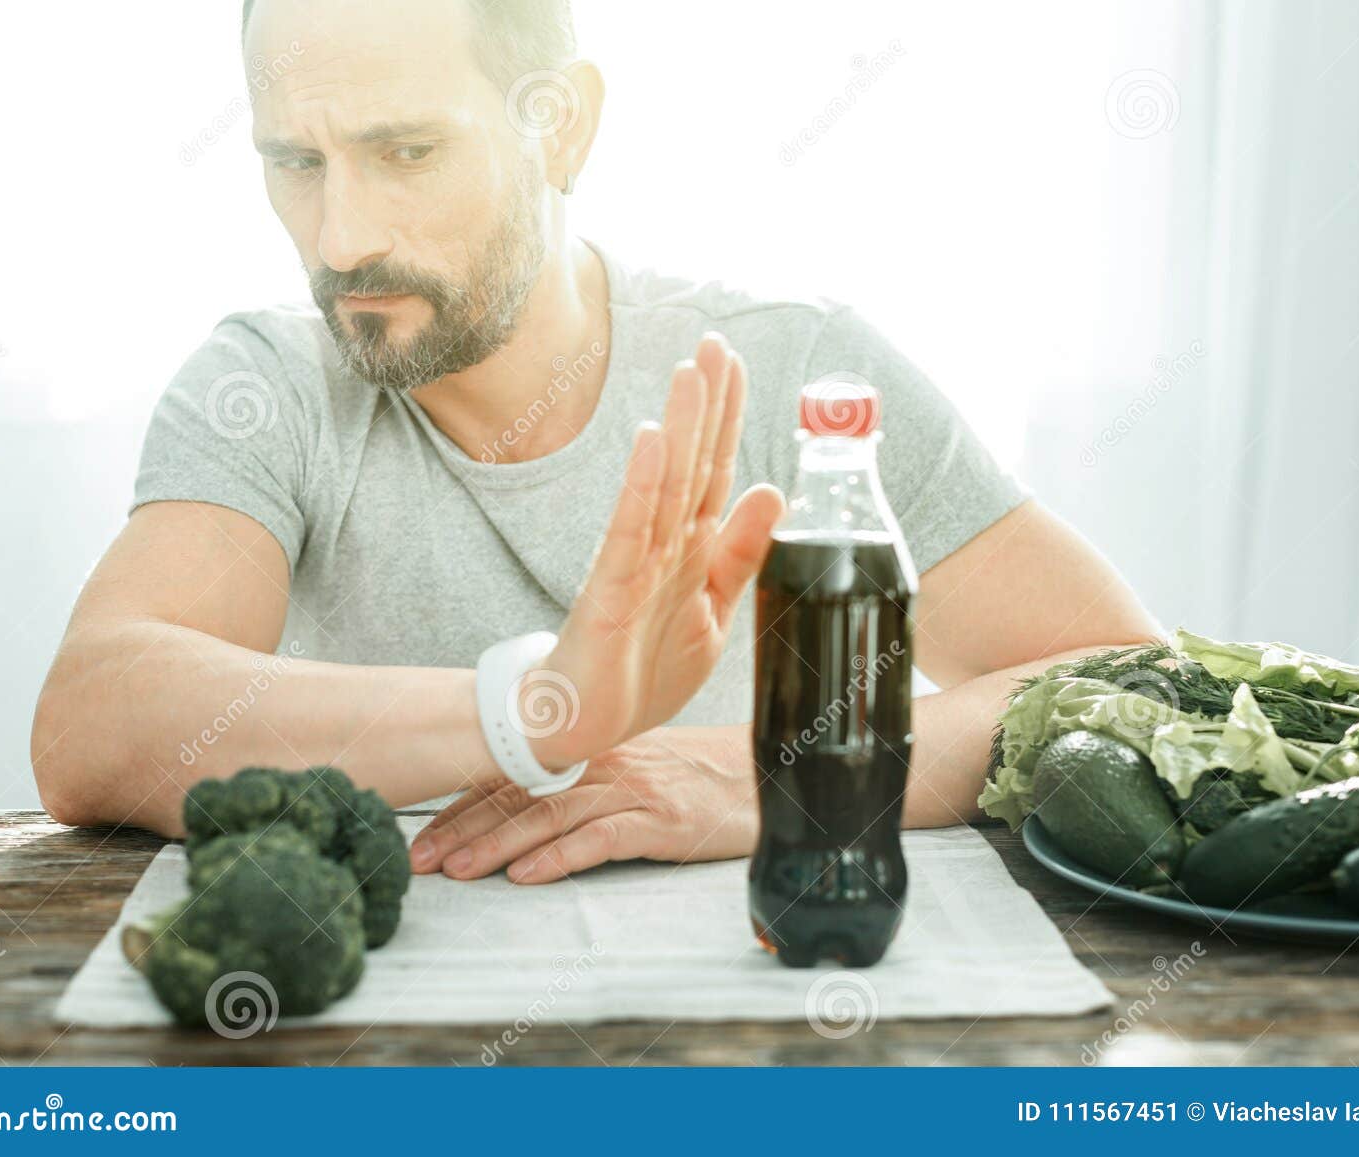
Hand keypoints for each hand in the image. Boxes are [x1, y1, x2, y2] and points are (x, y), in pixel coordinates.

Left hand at [411, 726, 757, 882]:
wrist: (761, 778)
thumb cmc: (689, 777)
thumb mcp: (627, 766)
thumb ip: (575, 777)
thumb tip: (514, 803)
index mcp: (585, 749)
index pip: (510, 774)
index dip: (460, 805)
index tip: (420, 836)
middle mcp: (600, 763)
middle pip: (518, 794)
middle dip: (462, 829)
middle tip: (419, 861)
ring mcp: (630, 789)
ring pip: (550, 815)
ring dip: (497, 845)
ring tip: (458, 872)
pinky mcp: (660, 819)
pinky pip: (602, 837)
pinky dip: (562, 857)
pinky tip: (528, 875)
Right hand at [519, 334, 784, 768]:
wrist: (583, 722)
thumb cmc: (644, 666)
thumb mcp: (713, 610)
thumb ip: (743, 552)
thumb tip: (775, 489)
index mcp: (690, 548)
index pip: (714, 470)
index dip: (727, 419)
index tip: (735, 363)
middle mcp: (662, 544)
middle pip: (691, 463)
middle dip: (705, 404)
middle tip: (714, 343)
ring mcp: (635, 563)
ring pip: (664, 485)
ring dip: (680, 429)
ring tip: (690, 375)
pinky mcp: (610, 592)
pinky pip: (628, 532)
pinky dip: (642, 487)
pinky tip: (652, 443)